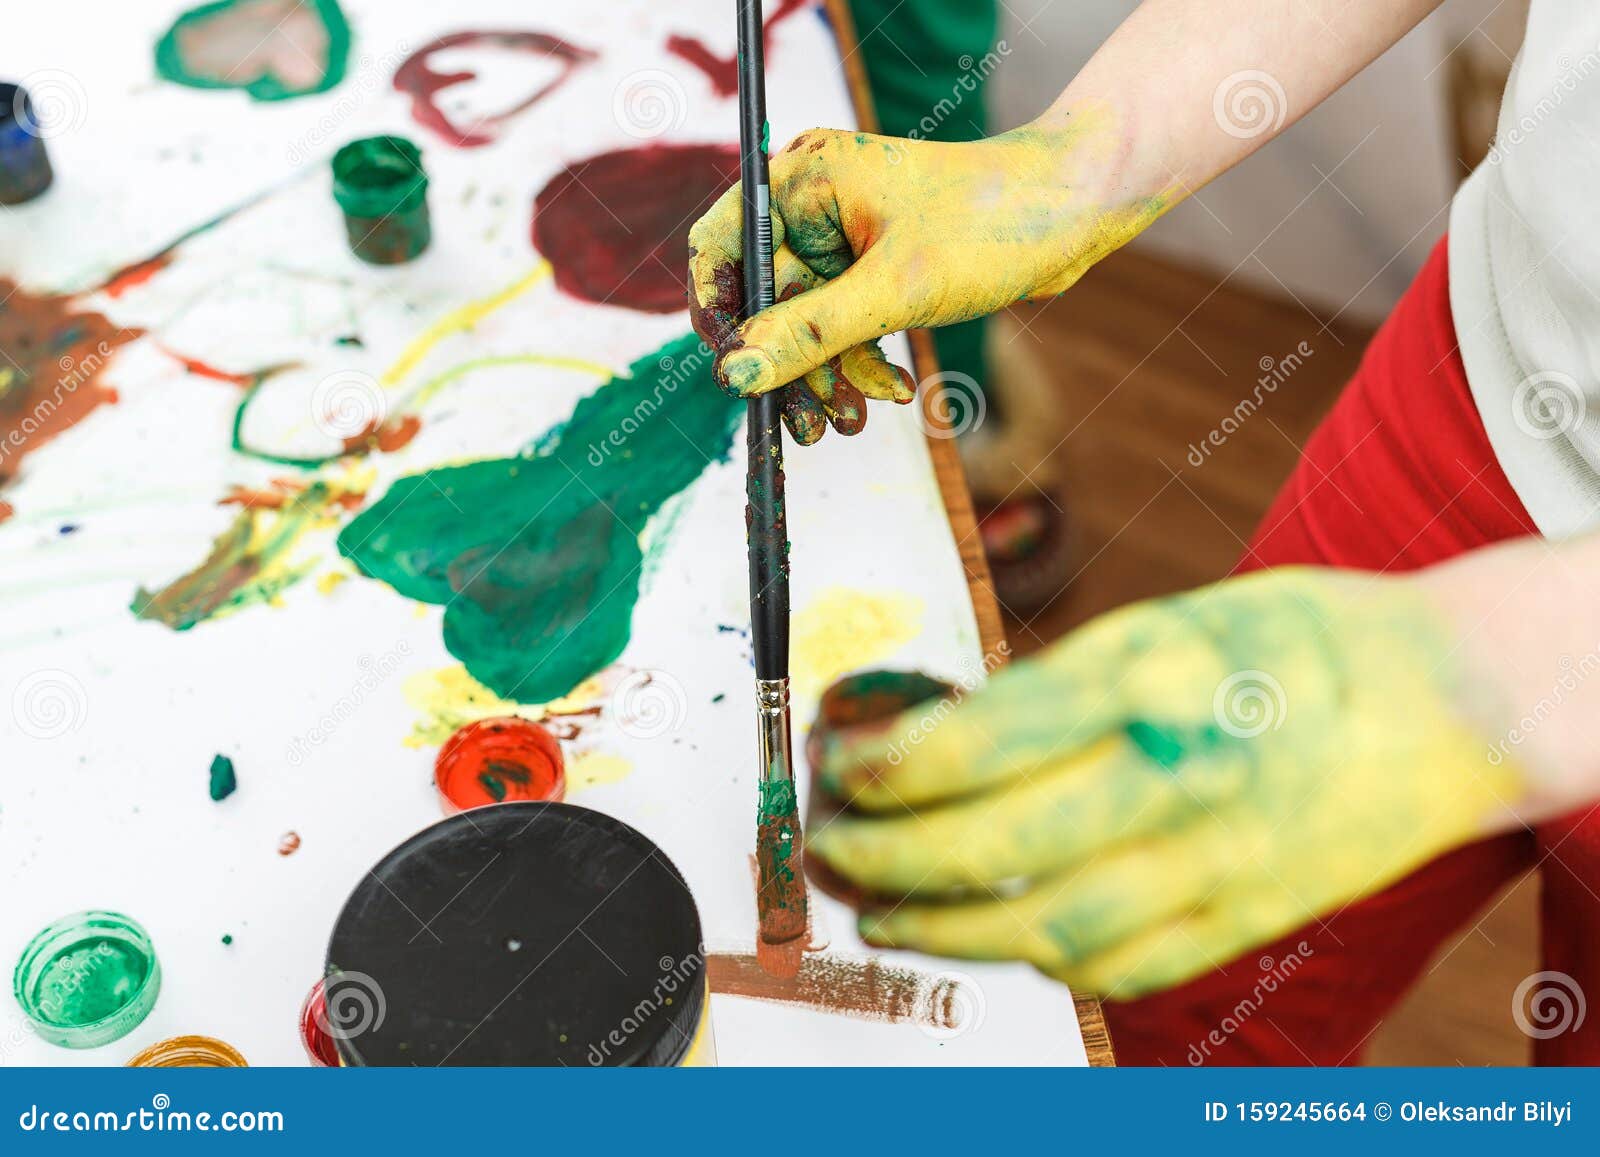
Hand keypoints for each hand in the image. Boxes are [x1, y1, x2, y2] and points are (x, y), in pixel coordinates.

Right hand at [687, 113, 1163, 442]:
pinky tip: (894, 390)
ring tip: (854, 419)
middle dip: (789, 365)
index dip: (719, 314)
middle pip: (766, 298)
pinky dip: (860, 360)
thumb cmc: (991, 224)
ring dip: (827, 373)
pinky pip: (845, 321)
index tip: (736, 375)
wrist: (1075, 210)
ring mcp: (847, 232)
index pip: (722, 247)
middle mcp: (815, 200)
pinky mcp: (877, 262)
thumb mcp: (895, 290)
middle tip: (806, 426)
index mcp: (803, 179)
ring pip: (807, 319)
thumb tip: (736, 375)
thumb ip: (809, 333)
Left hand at [806, 567, 1531, 998]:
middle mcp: (1179, 776)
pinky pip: (1119, 965)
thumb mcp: (1168, 620)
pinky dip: (1039, 962)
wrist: (1458, 698)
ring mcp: (1219, 861)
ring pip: (1041, 928)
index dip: (882, 766)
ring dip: (940, 930)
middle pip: (989, 848)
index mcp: (1151, 677)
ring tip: (884, 913)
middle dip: (883, 857)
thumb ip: (1061, 687)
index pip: (976, 743)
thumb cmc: (1304, 640)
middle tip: (833, 847)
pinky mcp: (1248, 919)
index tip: (840, 764)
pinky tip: (996, 942)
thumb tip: (945, 740)